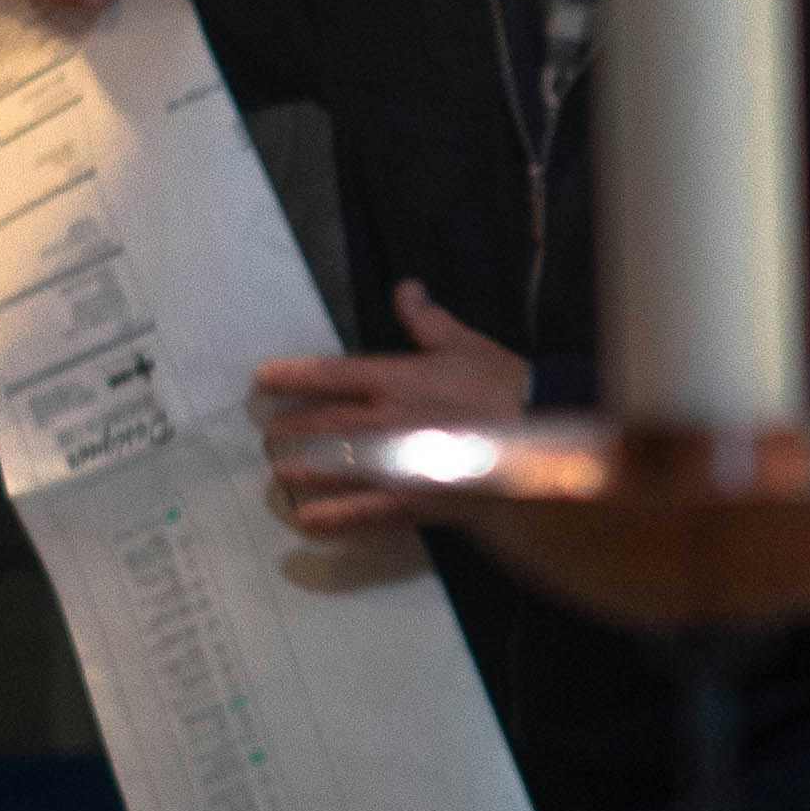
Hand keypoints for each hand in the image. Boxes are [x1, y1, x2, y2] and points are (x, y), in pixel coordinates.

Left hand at [251, 277, 529, 574]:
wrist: (547, 438)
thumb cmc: (507, 387)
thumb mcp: (468, 345)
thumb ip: (428, 321)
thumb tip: (406, 289)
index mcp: (396, 378)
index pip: (328, 374)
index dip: (290, 376)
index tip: (262, 380)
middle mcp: (385, 421)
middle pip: (316, 426)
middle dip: (286, 430)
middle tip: (270, 436)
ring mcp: (394, 464)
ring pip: (326, 469)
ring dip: (296, 471)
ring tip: (280, 473)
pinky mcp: (412, 502)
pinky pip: (358, 514)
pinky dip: (329, 519)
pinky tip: (307, 521)